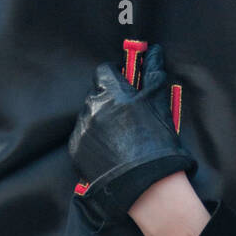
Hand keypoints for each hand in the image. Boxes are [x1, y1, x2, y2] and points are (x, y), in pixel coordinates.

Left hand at [69, 43, 196, 230]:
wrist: (146, 184)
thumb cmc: (156, 140)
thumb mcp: (159, 102)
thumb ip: (153, 72)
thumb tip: (153, 51)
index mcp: (111, 93)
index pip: (103, 71)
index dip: (115, 76)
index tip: (124, 85)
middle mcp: (92, 107)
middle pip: (96, 93)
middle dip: (108, 99)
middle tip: (125, 114)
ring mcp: (82, 129)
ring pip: (88, 114)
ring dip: (100, 119)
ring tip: (119, 136)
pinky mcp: (76, 150)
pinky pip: (82, 136)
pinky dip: (93, 138)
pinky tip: (110, 149)